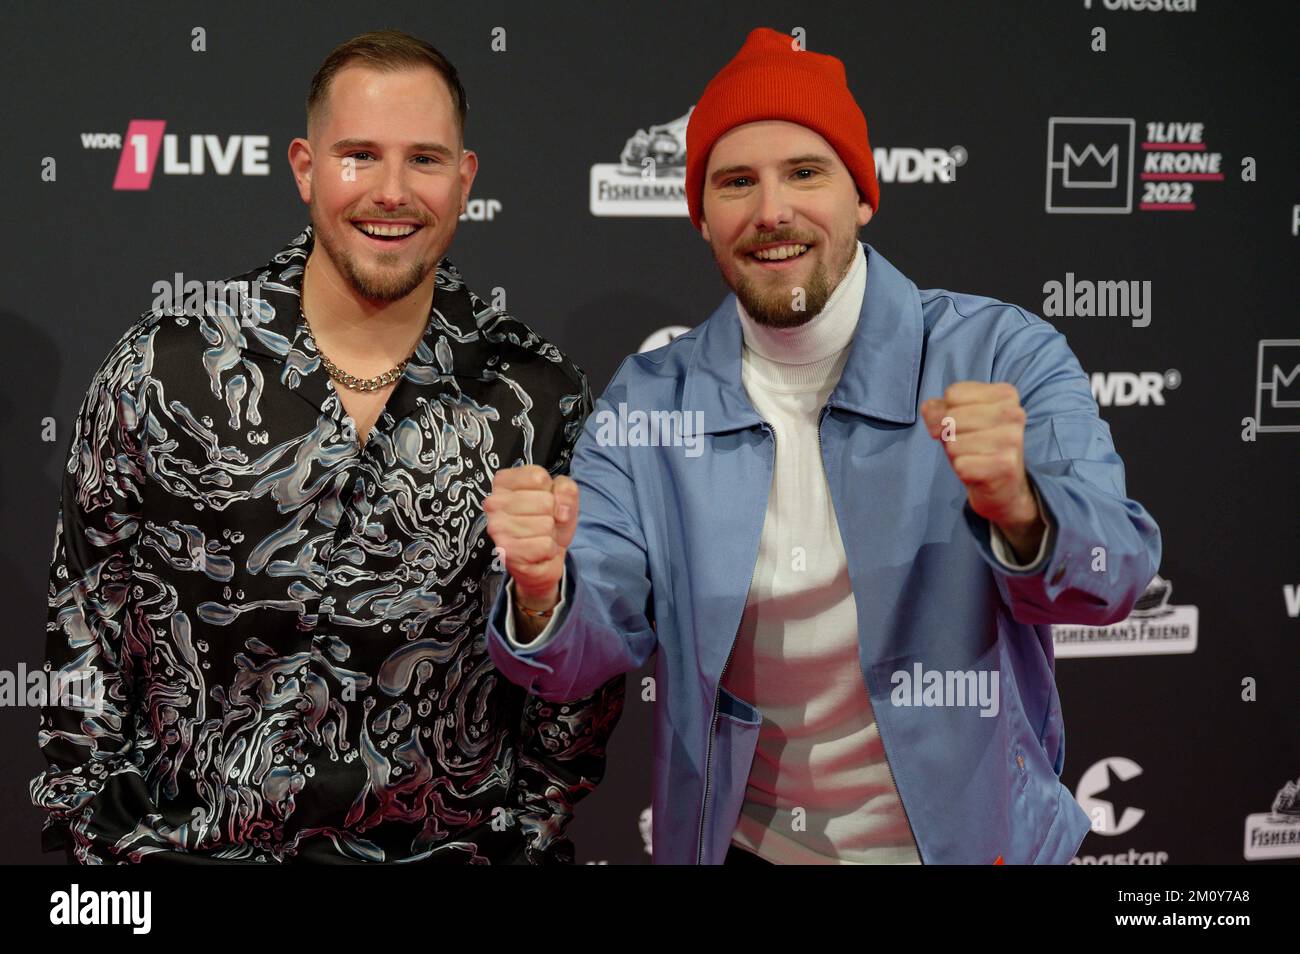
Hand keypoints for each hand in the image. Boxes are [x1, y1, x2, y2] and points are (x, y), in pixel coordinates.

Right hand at [483, 465, 578, 611]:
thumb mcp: (563, 496)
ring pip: (546, 524)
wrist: (544, 555)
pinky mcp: (506, 550)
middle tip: (541, 521)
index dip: (550, 491)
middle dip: (551, 514)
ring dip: (549, 533)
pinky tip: (536, 548)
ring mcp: (497, 526)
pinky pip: (544, 545)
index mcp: (504, 482)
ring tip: (538, 535)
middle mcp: (494, 502)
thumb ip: (566, 488)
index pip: (539, 477)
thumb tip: (561, 510)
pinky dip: (548, 549)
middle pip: (545, 501)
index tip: (543, 499)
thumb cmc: (548, 520)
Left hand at [920, 382, 1041, 544]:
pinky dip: (963, 470)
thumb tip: (929, 410)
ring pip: (953, 442)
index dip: (945, 413)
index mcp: (1006, 394)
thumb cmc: (978, 446)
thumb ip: (938, 409)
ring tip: (975, 457)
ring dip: (956, 454)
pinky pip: (960, 465)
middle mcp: (1014, 413)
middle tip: (968, 445)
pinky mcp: (1006, 465)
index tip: (964, 425)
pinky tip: (979, 471)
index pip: (953, 394)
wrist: (1004, 486)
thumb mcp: (956, 420)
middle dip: (949, 435)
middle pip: (950, 417)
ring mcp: (1012, 439)